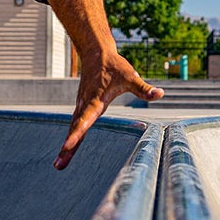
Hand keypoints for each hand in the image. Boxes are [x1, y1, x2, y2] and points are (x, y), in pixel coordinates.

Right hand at [55, 48, 162, 169]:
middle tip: (58, 165)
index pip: (85, 119)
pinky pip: (74, 125)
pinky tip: (67, 151)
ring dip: (66, 147)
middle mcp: (85, 105)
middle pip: (75, 129)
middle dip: (67, 147)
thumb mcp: (130, 76)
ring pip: (72, 128)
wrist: (96, 54)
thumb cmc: (114, 66)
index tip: (68, 144)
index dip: (77, 133)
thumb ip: (143, 88)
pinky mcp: (81, 107)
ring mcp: (81, 106)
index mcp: (95, 100)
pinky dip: (70, 138)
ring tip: (58, 164)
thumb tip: (160, 94)